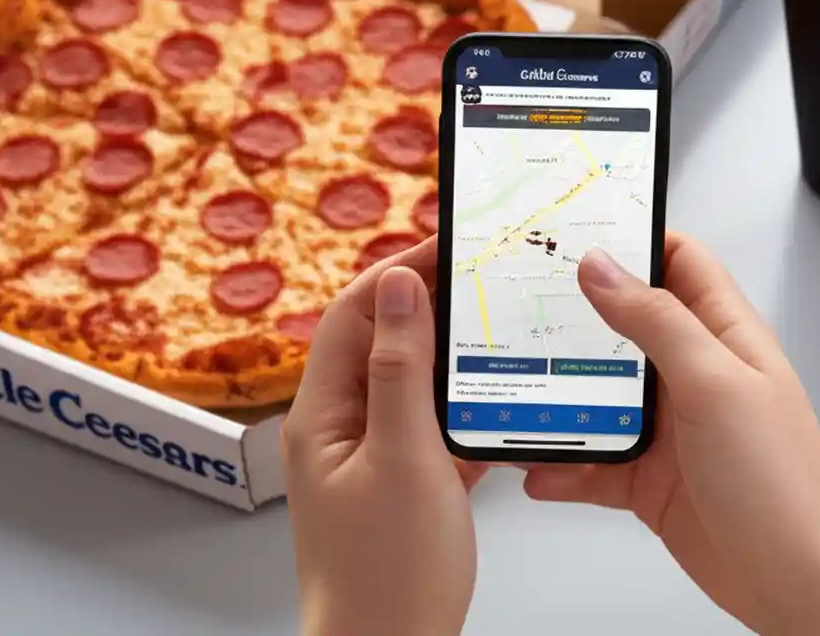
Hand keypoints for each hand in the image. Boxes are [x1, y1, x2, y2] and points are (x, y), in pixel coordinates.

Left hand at [283, 238, 486, 635]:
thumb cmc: (386, 575)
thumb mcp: (403, 458)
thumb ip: (401, 369)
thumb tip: (400, 288)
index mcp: (323, 413)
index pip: (353, 312)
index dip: (398, 270)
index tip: (445, 243)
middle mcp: (339, 426)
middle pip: (380, 339)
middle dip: (428, 303)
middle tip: (480, 276)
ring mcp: (368, 453)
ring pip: (408, 379)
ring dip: (448, 352)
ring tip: (496, 325)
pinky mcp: (398, 479)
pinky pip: (427, 422)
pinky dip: (460, 403)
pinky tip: (496, 399)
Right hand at [524, 233, 819, 634]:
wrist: (797, 584)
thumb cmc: (782, 485)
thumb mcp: (715, 385)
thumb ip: (656, 322)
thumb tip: (603, 266)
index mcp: (724, 335)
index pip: (678, 262)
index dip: (632, 238)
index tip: (573, 230)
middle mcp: (696, 374)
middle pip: (625, 327)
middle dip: (573, 319)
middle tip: (519, 307)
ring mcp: (672, 428)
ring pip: (600, 396)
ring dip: (559, 398)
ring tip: (515, 393)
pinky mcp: (651, 478)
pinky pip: (595, 460)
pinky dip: (565, 465)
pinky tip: (539, 470)